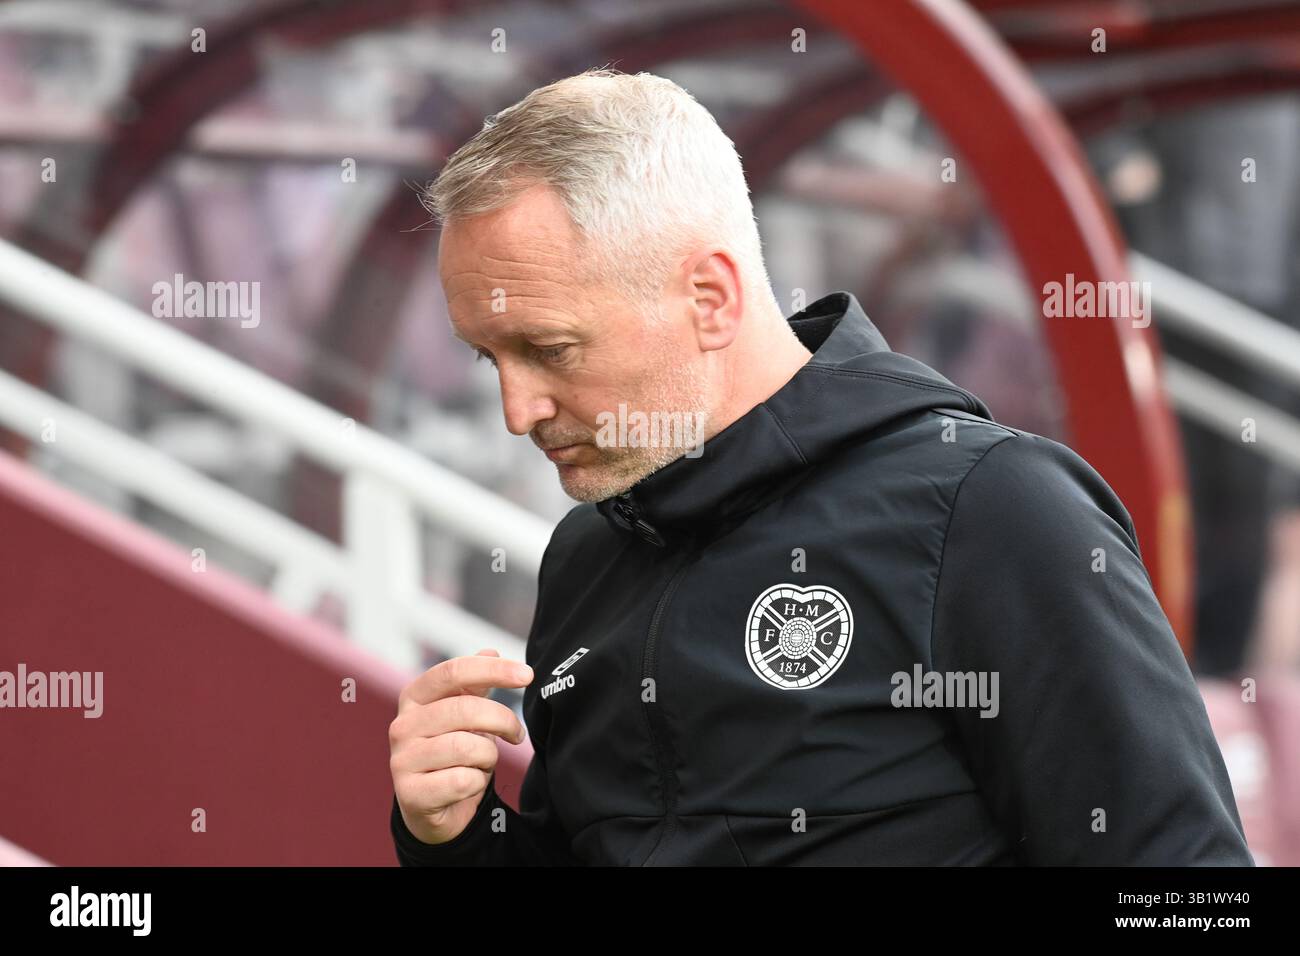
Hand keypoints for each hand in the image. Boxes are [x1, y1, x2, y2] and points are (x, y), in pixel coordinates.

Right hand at [390, 649, 532, 844]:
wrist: (430, 806)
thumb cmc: (450, 752)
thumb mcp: (462, 714)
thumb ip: (474, 685)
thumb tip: (491, 650)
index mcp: (414, 697)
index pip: (452, 671)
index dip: (493, 669)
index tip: (527, 675)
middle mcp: (402, 725)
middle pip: (465, 709)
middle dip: (502, 720)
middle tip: (517, 734)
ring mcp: (403, 760)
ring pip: (466, 747)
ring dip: (489, 756)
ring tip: (485, 761)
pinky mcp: (411, 794)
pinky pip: (463, 781)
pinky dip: (477, 782)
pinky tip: (470, 783)